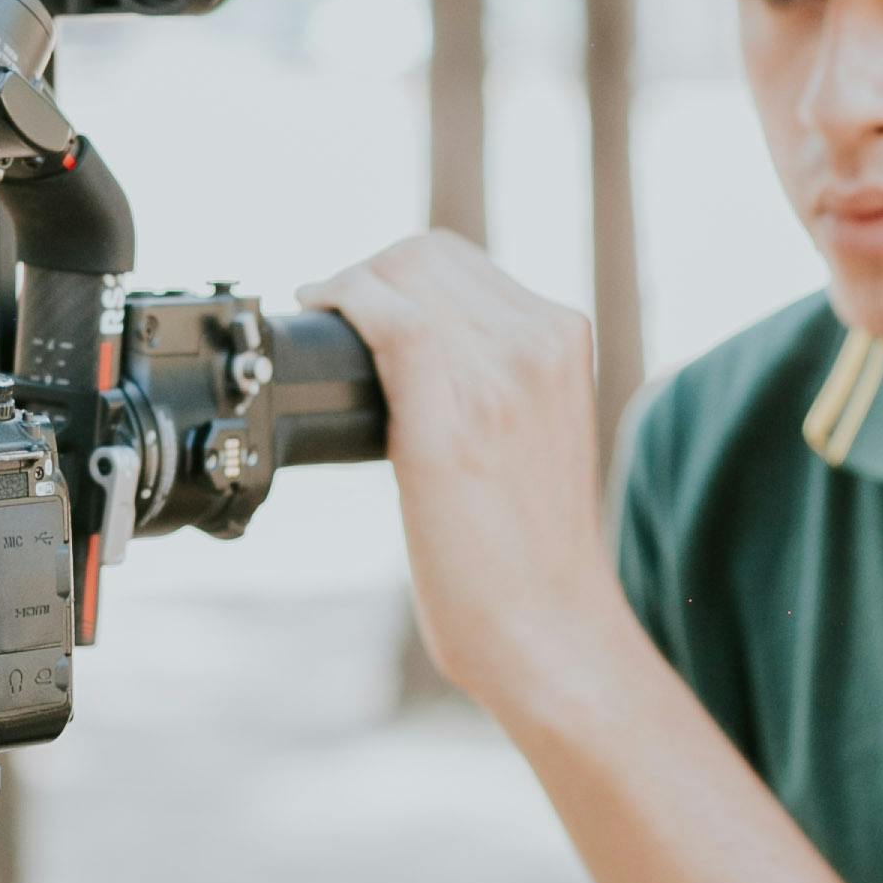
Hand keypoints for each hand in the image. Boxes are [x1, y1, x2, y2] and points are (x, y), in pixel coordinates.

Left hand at [302, 226, 633, 713]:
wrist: (548, 626)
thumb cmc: (528, 548)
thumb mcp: (533, 427)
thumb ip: (493, 373)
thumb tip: (407, 341)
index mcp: (563, 337)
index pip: (456, 261)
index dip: (391, 272)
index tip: (358, 300)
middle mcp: (539, 342)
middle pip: (423, 256)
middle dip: (365, 276)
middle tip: (330, 314)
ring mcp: (502, 375)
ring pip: (402, 276)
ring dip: (348, 290)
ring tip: (323, 319)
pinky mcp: (454, 418)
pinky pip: (390, 318)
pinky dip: (344, 299)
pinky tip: (319, 311)